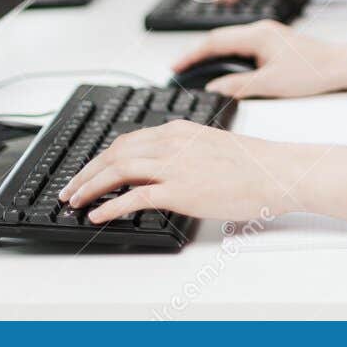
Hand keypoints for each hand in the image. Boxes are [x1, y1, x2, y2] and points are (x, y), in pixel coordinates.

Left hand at [59, 120, 299, 222]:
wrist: (276, 172)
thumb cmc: (253, 164)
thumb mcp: (211, 147)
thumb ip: (183, 153)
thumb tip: (163, 172)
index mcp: (178, 130)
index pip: (127, 140)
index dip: (101, 157)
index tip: (87, 171)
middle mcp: (171, 143)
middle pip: (114, 152)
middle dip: (86, 171)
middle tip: (70, 189)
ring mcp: (175, 165)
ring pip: (118, 170)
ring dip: (90, 187)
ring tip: (75, 202)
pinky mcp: (180, 189)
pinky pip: (134, 197)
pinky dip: (110, 205)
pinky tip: (98, 215)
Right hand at [170, 19, 346, 97]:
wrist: (340, 66)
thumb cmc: (313, 72)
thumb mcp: (270, 84)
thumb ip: (238, 85)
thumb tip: (213, 88)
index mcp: (257, 34)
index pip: (214, 41)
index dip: (191, 55)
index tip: (175, 66)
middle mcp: (260, 29)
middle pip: (219, 38)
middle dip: (197, 53)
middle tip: (178, 69)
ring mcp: (267, 34)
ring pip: (230, 41)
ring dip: (211, 53)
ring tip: (195, 69)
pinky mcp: (273, 42)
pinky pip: (241, 44)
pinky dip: (226, 55)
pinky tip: (223, 67)